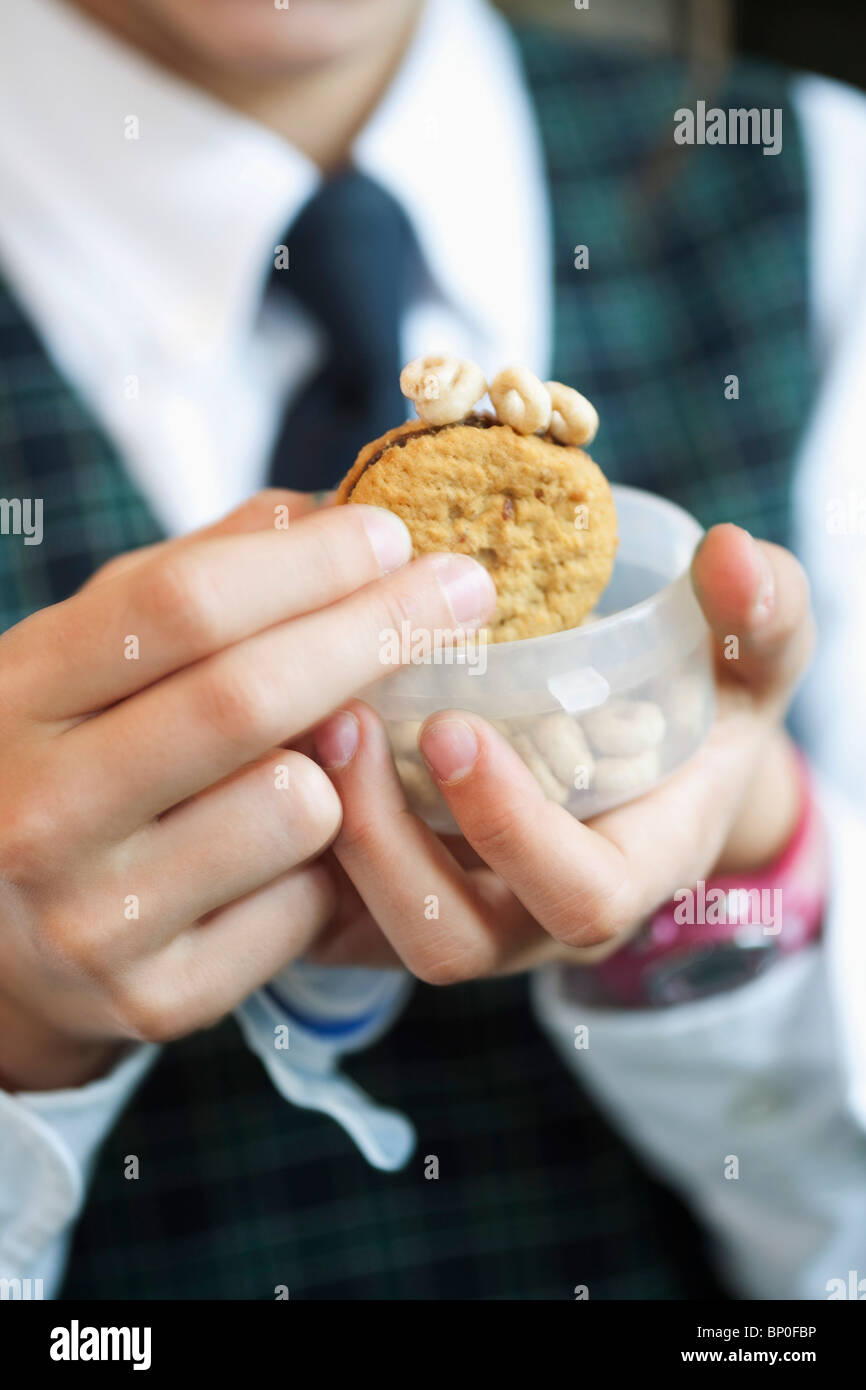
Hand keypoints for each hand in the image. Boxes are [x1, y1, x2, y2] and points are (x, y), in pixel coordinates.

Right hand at [0, 490, 495, 1088]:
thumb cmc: (73, 758)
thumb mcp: (92, 654)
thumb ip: (195, 575)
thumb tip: (320, 512)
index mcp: (15, 697)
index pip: (178, 607)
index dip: (307, 563)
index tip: (393, 535)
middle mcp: (41, 814)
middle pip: (246, 699)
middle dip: (379, 628)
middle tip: (465, 588)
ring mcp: (95, 919)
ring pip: (298, 807)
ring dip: (344, 765)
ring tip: (318, 756)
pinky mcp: (160, 999)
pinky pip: (308, 904)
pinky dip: (325, 865)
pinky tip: (285, 851)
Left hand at [310, 525, 813, 980]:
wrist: (643, 748)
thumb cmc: (700, 704)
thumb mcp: (751, 659)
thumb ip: (762, 616)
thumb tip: (730, 559)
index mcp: (626, 866)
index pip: (578, 897)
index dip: (514, 832)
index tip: (456, 729)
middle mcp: (530, 910)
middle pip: (448, 936)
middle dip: (389, 845)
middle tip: (343, 720)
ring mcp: (454, 904)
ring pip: (367, 930)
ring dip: (321, 837)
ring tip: (293, 723)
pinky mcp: (386, 893)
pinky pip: (319, 901)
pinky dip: (281, 832)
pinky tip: (260, 735)